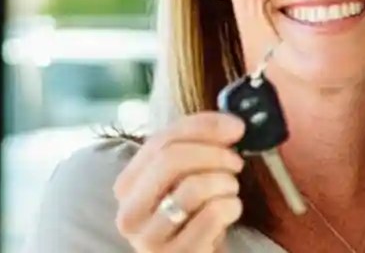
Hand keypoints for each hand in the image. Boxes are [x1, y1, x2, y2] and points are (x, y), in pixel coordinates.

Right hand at [112, 112, 247, 251]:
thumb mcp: (186, 178)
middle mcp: (129, 212)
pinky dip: (231, 206)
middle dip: (214, 154)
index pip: (161, 140)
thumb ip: (198, 145)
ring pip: (193, 187)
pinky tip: (230, 211)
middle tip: (236, 162)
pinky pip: (212, 215)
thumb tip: (232, 124)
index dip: (204, 127)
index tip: (236, 127)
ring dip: (225, 182)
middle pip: (171, 160)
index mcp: (127, 184)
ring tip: (230, 190)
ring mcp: (148, 239)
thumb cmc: (193, 215)